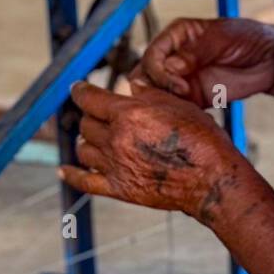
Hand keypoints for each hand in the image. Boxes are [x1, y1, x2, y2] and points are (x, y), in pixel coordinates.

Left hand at [59, 81, 244, 222]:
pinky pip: (85, 182)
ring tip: (92, 139)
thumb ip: (149, 94)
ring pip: (83, 149)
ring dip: (85, 141)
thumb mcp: (178, 105)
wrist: (210, 180)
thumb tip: (132, 84)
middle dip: (90, 117)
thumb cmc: (201, 140)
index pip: (90, 98)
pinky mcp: (119, 188)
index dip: (80, 91)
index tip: (77, 88)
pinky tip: (63, 171)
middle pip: (86, 124)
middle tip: (97, 115)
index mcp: (128, 114)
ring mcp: (115, 165)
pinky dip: (71, 175)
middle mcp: (116, 139)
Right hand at [137, 17, 273, 106]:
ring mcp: (181, 79)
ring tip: (181, 110)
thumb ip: (196, 51)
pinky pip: (174, 108)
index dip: (160, 71)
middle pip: (146, 75)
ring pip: (155, 94)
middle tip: (176, 99)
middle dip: (155, 89)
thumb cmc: (249, 38)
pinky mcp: (192, 97)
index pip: (152, 55)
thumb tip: (170, 66)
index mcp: (176, 36)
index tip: (178, 85)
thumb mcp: (223, 37)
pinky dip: (177, 114)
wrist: (271, 60)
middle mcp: (173, 57)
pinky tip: (190, 116)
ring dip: (162, 103)